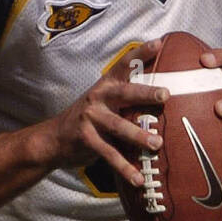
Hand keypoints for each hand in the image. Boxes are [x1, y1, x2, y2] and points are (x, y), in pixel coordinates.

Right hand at [45, 38, 169, 186]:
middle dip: (145, 92)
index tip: (159, 42)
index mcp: (106, 85)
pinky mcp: (86, 139)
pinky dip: (124, 167)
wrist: (54, 139)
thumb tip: (167, 97)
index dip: (141, 52)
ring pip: (118, 126)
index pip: (125, 65)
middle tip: (166, 95)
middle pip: (124, 92)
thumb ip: (128, 99)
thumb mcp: (104, 102)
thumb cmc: (90, 119)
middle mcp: (98, 97)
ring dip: (139, 135)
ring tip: (157, 144)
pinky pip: (108, 154)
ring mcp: (90, 118)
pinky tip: (138, 177)